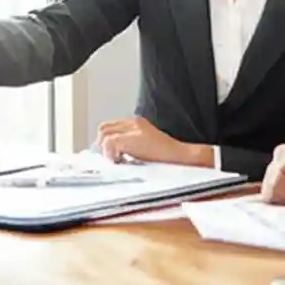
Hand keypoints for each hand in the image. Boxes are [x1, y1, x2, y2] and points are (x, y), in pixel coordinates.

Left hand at [96, 116, 210, 166]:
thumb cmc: (166, 158)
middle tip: (110, 159)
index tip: (108, 156)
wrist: (182, 157)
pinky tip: (120, 161)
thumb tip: (112, 155)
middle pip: (104, 128)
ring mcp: (134, 128)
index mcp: (136, 123)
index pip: (109, 127)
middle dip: (102, 145)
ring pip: (105, 134)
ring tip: (116, 161)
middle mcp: (134, 122)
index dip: (105, 142)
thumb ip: (129, 147)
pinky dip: (111, 153)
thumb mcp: (144, 148)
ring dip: (106, 149)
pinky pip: (111, 142)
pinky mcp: (135, 137)